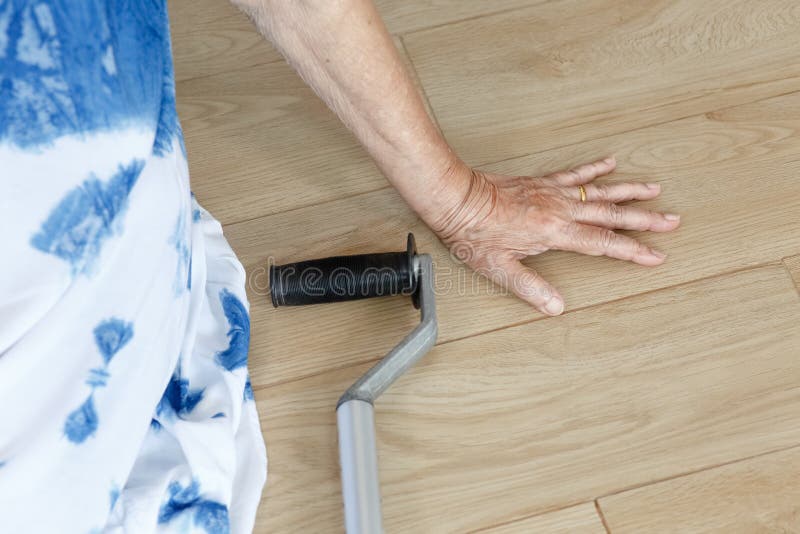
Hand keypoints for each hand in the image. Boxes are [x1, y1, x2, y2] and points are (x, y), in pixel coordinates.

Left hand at [431, 156, 679, 315]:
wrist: (457, 199)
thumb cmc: (474, 234)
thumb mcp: (499, 269)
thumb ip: (530, 288)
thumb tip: (556, 307)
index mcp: (554, 232)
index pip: (602, 244)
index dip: (632, 251)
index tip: (656, 255)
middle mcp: (560, 210)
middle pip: (611, 214)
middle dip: (644, 220)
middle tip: (672, 221)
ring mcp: (553, 193)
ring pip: (599, 191)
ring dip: (629, 190)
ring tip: (655, 188)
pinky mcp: (542, 181)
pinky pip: (574, 173)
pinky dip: (594, 168)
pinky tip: (611, 161)